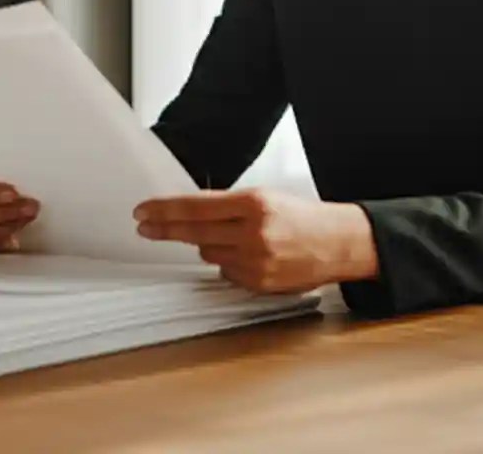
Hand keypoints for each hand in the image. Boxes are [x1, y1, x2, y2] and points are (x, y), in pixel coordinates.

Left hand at [133, 189, 377, 293]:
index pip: (197, 207)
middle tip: (145, 227)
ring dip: (212, 246)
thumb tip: (189, 215)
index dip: (165, 210)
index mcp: (255, 203)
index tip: (143, 211)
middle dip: (166, 229)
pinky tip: (254, 256)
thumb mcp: (266, 199)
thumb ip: (229, 207)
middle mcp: (253, 232)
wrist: (339, 243)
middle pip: (194, 233)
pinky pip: (226, 273)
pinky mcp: (259, 282)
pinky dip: (231, 264)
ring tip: (240, 239)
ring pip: (209, 254)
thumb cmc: (303, 217)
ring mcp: (256, 261)